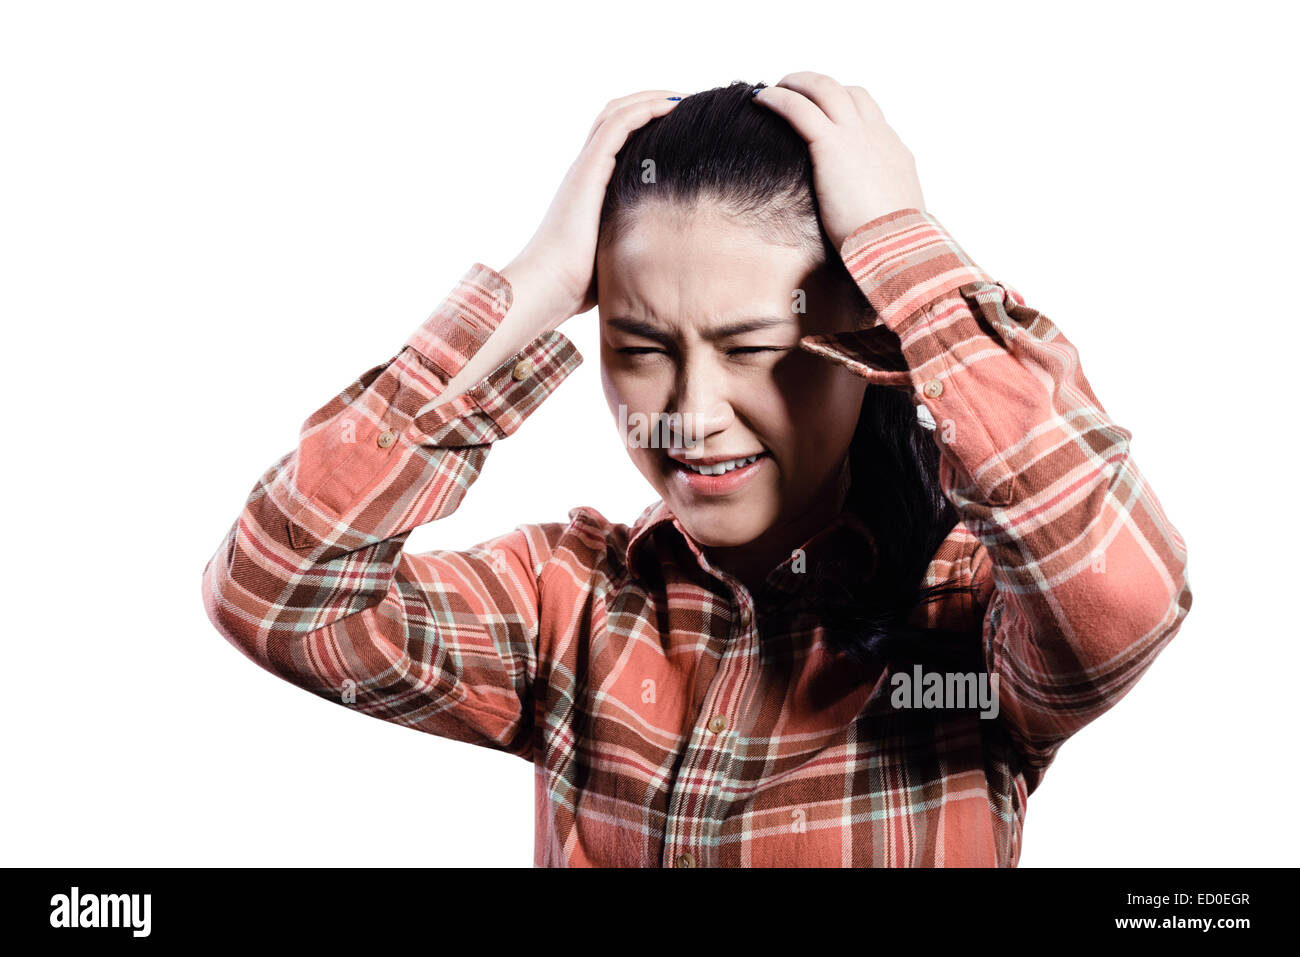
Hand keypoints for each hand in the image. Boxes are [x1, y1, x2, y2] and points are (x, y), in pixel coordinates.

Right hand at [500, 89, 684, 336]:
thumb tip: (668, 261)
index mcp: (590, 189)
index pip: (618, 140)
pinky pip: (618, 126)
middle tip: (689, 103)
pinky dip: (645, 110)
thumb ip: (633, 244)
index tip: (682, 124)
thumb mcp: (614, 255)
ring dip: (654, 99)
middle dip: (653, 103)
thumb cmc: (576, 286)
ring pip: (618, 113)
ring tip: (687, 98)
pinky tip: (673, 107)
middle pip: (616, 117)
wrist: (545, 289)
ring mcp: (585, 169)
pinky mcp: (588, 172)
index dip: (647, 123)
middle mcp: (585, 171)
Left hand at [751, 73, 924, 250]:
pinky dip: (778, 98)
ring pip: (824, 89)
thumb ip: (879, 208)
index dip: (845, 108)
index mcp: (893, 153)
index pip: (869, 116)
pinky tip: (761, 99)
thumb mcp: (891, 217)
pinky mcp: (831, 146)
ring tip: (773, 88)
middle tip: (795, 90)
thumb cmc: (892, 244)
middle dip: (820, 86)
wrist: (896, 245)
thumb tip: (870, 222)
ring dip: (797, 83)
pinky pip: (799, 108)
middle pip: (848, 93)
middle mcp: (877, 136)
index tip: (825, 114)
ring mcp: (855, 137)